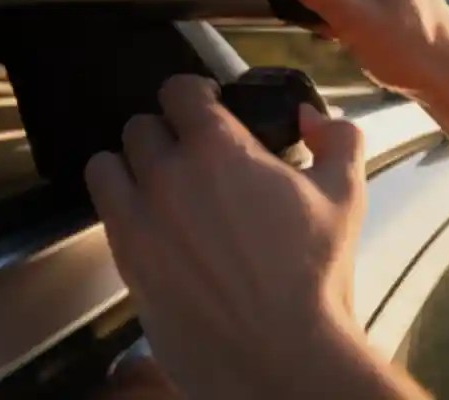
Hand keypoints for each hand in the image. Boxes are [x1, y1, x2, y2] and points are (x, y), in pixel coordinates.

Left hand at [84, 75, 368, 399]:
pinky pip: (103, 215)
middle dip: (164, 132)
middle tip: (186, 151)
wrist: (282, 358)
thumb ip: (337, 140)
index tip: (204, 104)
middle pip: (139, 125)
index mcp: (218, 149)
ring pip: (106, 166)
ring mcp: (140, 220)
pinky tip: (150, 223)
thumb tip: (315, 120)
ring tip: (153, 182)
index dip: (193, 92)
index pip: (178, 89)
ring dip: (128, 166)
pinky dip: (121, 210)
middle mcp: (168, 177)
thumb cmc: (312, 280)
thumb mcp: (345, 197)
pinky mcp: (127, 262)